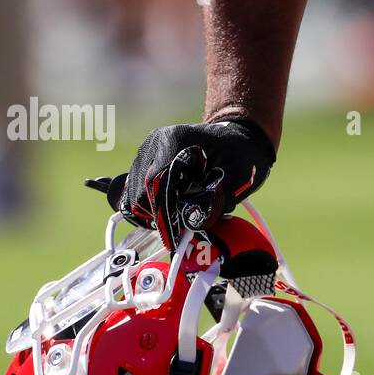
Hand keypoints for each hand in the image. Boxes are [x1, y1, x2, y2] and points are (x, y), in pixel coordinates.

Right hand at [87, 118, 275, 250]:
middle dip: (157, 216)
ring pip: (134, 194)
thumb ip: (221, 197)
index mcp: (175, 139)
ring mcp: (145, 153)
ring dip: (152, 213)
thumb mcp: (240, 174)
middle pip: (141, 190)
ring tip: (177, 220)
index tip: (173, 235)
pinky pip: (135, 193)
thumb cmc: (238, 153)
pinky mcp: (143, 164)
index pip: (156, 181)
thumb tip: (195, 221)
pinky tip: (168, 212)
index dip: (162, 212)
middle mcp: (154, 144)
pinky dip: (149, 208)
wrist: (233, 139)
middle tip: (178, 232)